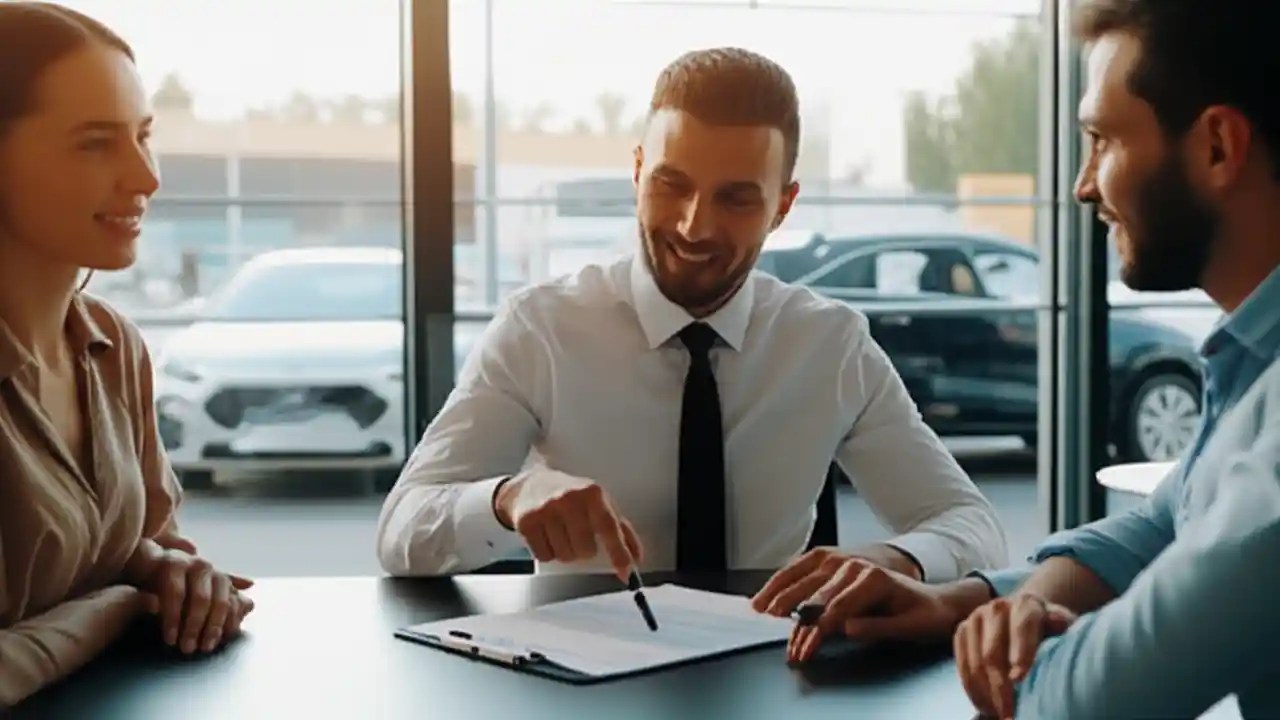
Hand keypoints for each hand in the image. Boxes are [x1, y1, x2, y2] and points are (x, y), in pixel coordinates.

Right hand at [134, 547, 255, 654]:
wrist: (141, 565)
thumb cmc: (171, 583)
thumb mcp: (197, 594)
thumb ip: (224, 599)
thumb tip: (250, 605)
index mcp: (219, 578)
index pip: (234, 603)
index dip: (228, 625)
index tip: (218, 644)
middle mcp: (210, 569)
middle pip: (220, 602)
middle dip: (211, 629)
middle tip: (201, 649)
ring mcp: (193, 563)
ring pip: (200, 600)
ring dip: (193, 627)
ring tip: (184, 646)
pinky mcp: (173, 564)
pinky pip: (176, 595)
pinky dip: (173, 618)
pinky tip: (170, 636)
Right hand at [495, 469, 642, 580]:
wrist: (531, 484)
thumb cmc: (571, 496)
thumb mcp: (598, 504)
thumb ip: (620, 530)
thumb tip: (637, 558)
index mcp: (592, 493)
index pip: (609, 527)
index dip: (619, 552)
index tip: (627, 571)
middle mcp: (569, 498)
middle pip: (585, 549)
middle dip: (584, 551)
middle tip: (578, 537)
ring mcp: (546, 509)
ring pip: (564, 556)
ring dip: (566, 553)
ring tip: (561, 534)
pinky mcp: (527, 522)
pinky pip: (544, 556)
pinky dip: (548, 553)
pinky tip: (546, 536)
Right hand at [753, 553, 970, 662]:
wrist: (929, 595)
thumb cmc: (920, 613)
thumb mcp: (909, 625)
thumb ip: (876, 627)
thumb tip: (844, 628)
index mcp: (872, 578)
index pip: (836, 609)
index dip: (817, 632)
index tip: (804, 649)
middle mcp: (852, 565)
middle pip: (814, 593)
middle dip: (794, 619)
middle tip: (781, 638)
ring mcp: (839, 559)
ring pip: (802, 577)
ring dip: (780, 596)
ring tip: (761, 611)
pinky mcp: (830, 559)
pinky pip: (799, 568)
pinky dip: (782, 580)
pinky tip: (769, 592)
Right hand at [953, 594, 1077, 719]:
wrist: (1025, 615)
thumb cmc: (1050, 629)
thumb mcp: (1064, 627)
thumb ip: (1063, 629)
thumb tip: (1062, 631)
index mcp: (1026, 604)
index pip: (1022, 629)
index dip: (1021, 654)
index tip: (1019, 679)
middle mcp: (997, 607)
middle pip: (993, 653)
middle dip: (1001, 688)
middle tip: (1010, 714)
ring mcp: (976, 618)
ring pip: (975, 663)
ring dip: (985, 694)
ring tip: (999, 714)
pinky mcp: (962, 630)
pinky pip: (962, 666)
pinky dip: (972, 689)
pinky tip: (985, 705)